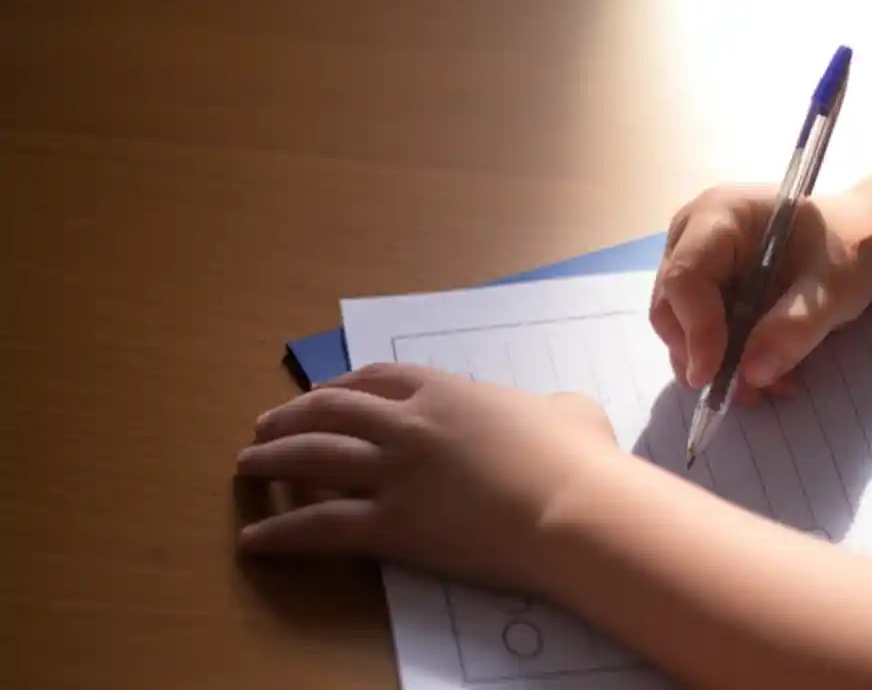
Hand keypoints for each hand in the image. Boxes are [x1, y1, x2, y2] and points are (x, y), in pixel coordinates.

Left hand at [236, 363, 622, 591]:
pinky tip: (255, 539)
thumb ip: (550, 407)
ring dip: (272, 461)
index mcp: (446, 391)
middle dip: (290, 418)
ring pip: (312, 460)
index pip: (374, 379)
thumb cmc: (579, 457)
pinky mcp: (390, 525)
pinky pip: (320, 527)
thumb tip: (558, 413)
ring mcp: (394, 473)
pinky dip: (281, 533)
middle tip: (264, 429)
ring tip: (245, 468)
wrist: (573, 506)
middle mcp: (408, 423)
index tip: (319, 396)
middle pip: (330, 412)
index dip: (339, 387)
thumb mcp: (569, 411)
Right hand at [650, 185, 871, 396]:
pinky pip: (698, 336)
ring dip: (718, 366)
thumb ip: (795, 327)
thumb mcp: (835, 287)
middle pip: (671, 307)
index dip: (696, 329)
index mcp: (719, 215)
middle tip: (749, 392)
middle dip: (705, 356)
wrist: (858, 242)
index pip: (685, 276)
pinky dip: (726, 362)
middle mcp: (692, 236)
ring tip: (771, 385)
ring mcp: (693, 264)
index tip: (717, 376)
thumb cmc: (850, 248)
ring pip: (680, 329)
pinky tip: (767, 373)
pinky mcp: (702, 291)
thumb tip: (752, 374)